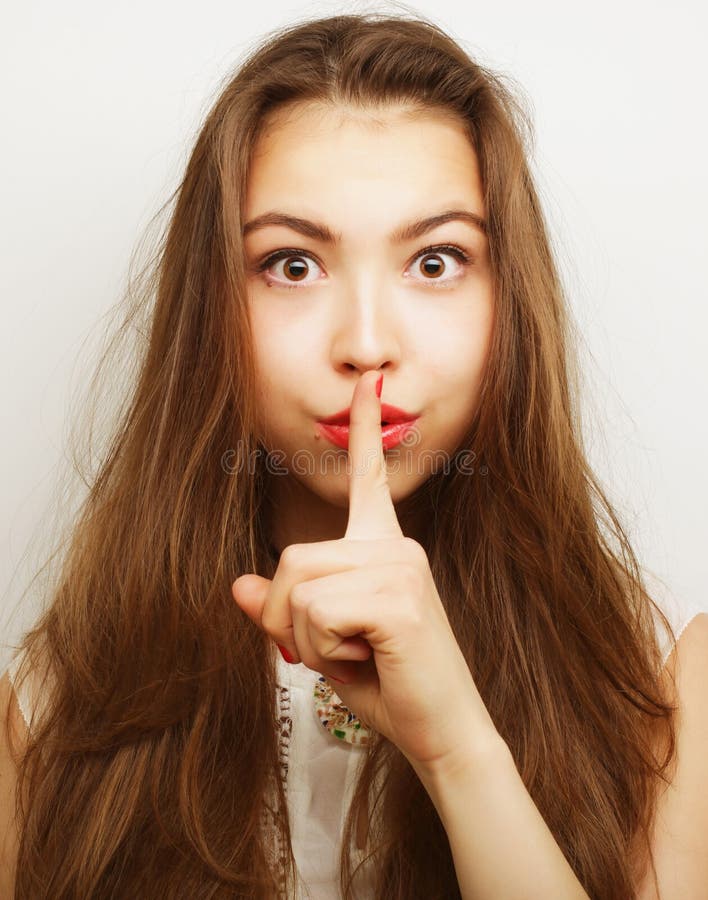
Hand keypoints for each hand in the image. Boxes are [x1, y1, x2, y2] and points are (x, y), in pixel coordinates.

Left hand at [232, 370, 501, 772]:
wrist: (443, 733)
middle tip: (334, 651)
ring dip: (308, 640)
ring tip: (356, 656)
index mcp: (385, 548)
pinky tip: (368, 661)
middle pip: (290, 556)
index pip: (369, 478)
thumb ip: (283, 610)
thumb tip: (236, 584)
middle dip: (285, 618)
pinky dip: (324, 651)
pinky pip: (316, 613)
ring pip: (296, 587)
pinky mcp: (399, 597)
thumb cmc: (390, 685)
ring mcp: (402, 566)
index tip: (369, 382)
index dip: (364, 429)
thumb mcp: (324, 644)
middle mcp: (397, 545)